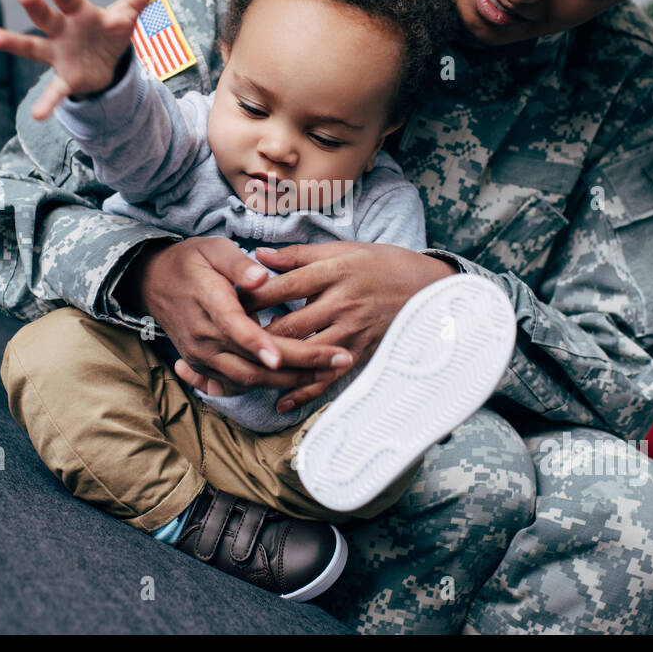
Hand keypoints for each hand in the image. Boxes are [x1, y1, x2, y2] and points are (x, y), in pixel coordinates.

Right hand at [0, 0, 163, 119]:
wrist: (104, 62)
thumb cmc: (107, 31)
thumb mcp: (125, 16)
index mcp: (78, 13)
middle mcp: (62, 31)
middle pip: (46, 17)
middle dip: (36, 6)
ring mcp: (59, 54)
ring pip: (33, 48)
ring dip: (13, 42)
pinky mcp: (66, 79)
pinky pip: (54, 91)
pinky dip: (46, 103)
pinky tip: (38, 115)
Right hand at [134, 238, 356, 398]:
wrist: (154, 283)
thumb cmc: (191, 262)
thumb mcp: (212, 249)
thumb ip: (237, 263)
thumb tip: (261, 276)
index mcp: (208, 303)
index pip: (236, 328)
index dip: (259, 344)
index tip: (283, 356)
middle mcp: (204, 337)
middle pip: (251, 362)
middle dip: (299, 365)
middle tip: (341, 359)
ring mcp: (202, 356)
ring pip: (247, 379)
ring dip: (289, 381)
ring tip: (328, 373)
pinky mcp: (204, 367)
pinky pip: (236, 385)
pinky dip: (266, 387)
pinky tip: (300, 382)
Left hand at [238, 242, 456, 412]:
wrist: (427, 288)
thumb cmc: (380, 263)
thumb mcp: (342, 249)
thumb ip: (298, 255)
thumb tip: (258, 255)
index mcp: (334, 272)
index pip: (285, 286)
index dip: (254, 295)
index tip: (226, 301)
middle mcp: (342, 303)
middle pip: (291, 323)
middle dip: (256, 333)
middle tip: (225, 339)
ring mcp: (352, 331)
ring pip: (306, 352)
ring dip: (275, 363)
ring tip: (245, 368)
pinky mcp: (361, 352)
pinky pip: (329, 376)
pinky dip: (305, 391)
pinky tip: (282, 402)